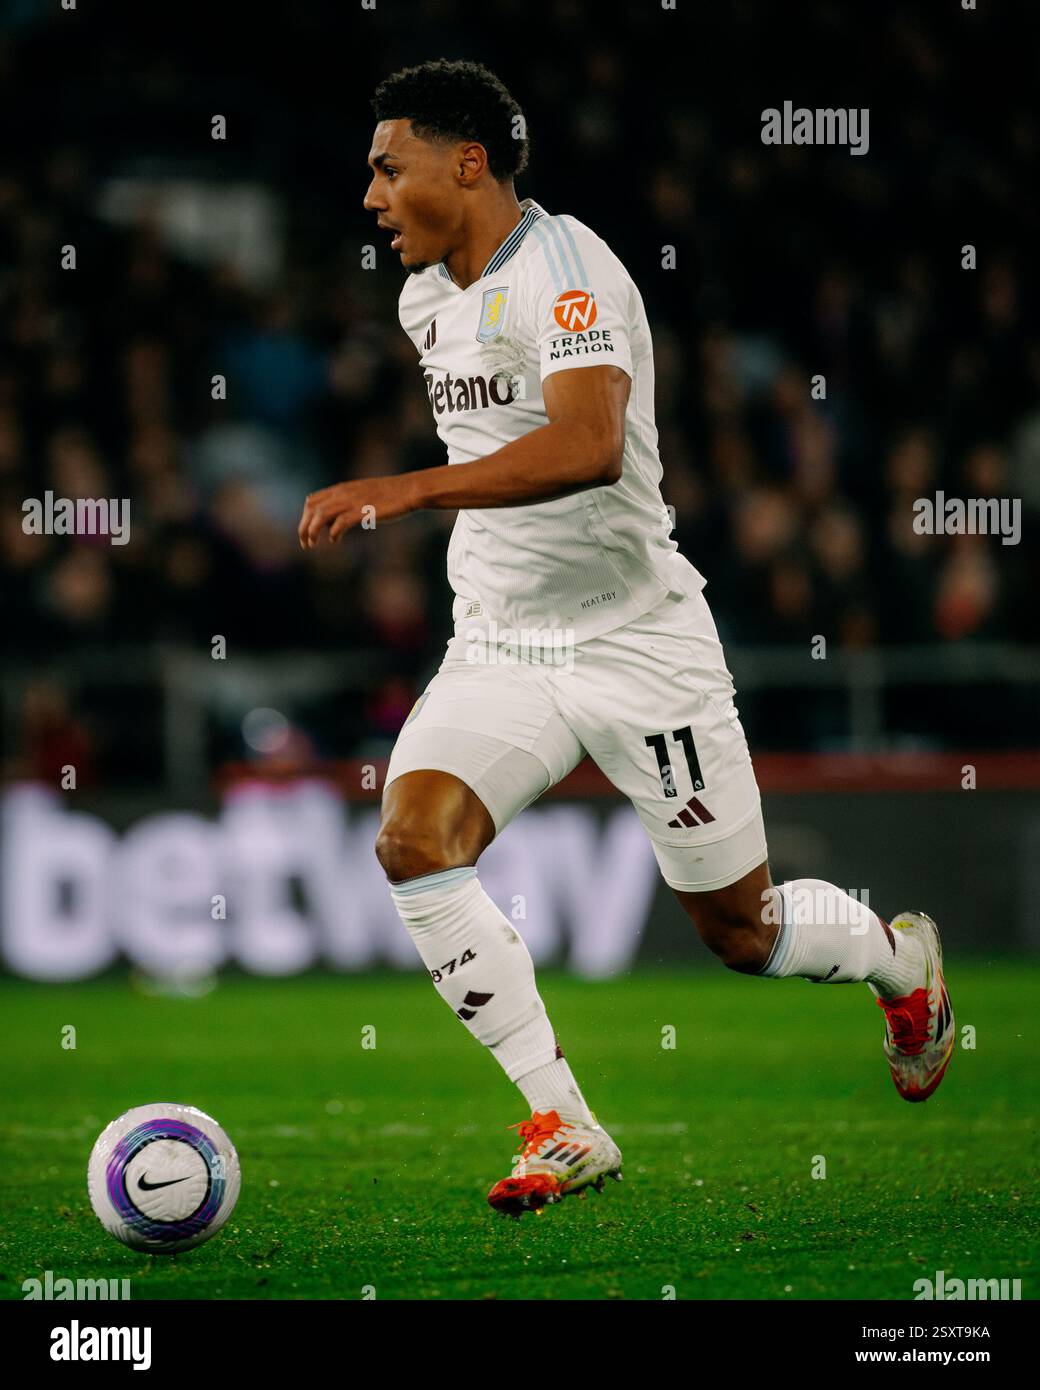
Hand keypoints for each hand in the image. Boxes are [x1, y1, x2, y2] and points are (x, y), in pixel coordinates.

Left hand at [297, 474, 417, 547]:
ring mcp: (351, 501)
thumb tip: (338, 521)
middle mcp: (342, 493)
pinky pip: (339, 523)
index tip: (307, 532)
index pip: (312, 501)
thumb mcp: (363, 495)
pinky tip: (335, 541)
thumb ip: (348, 504)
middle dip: (304, 527)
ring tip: (312, 545)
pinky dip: (333, 533)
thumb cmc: (389, 495)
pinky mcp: (362, 511)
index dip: (305, 518)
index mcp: (341, 488)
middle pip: (311, 509)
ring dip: (312, 532)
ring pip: (320, 516)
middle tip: (305, 544)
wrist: (408, 490)